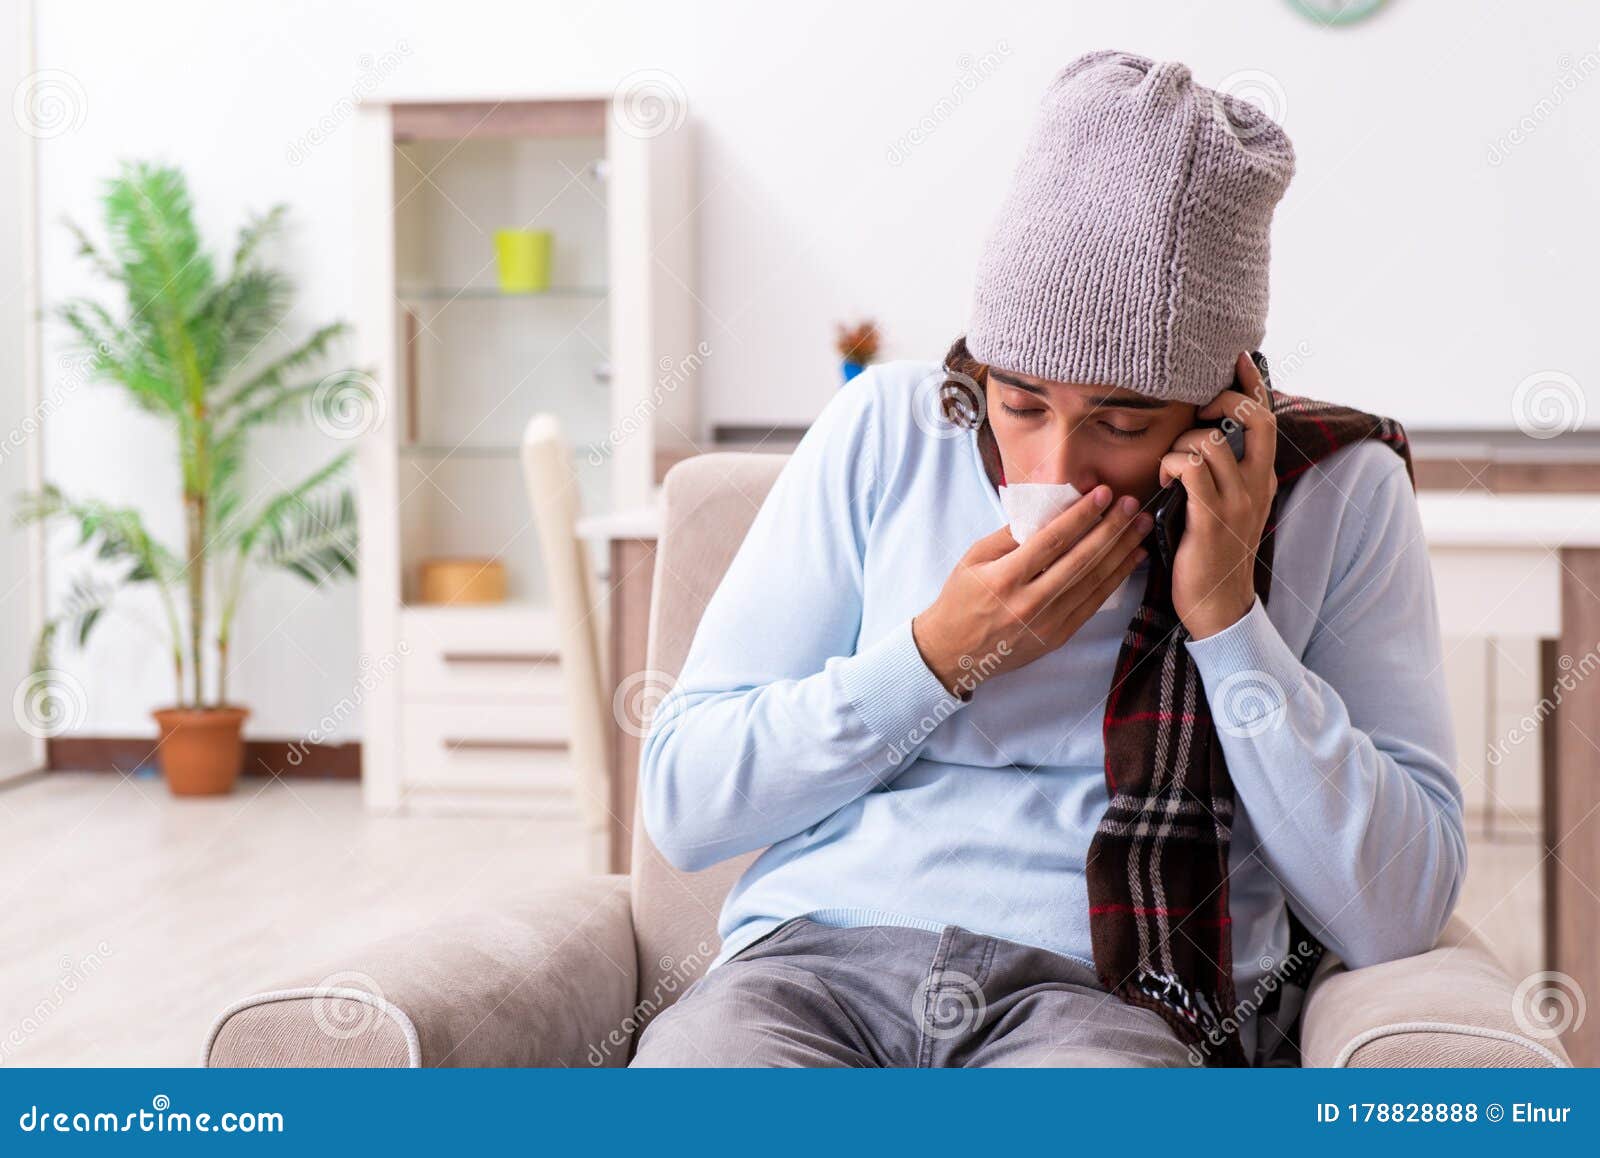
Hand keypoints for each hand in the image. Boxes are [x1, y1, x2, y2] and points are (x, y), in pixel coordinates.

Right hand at [912, 485, 1153, 695]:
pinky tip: (1131, 558)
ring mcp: (1047, 622)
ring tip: (1141, 526)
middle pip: (1080, 560)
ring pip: (1092, 582)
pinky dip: (1115, 579)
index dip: (1081, 516)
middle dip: (1111, 529)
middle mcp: (1029, 602)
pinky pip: (1093, 603)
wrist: (953, 653)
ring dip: (1121, 551)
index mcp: (1004, 578)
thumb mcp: (973, 559)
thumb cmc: (960, 600)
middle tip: (1132, 505)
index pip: (1052, 541)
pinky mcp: (1058, 636)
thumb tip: (1049, 511)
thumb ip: (1010, 535)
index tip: (1104, 494)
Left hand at [1159, 351, 1277, 639]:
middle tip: (1195, 408)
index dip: (1252, 383)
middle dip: (1221, 399)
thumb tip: (1200, 435)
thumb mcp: (1227, 505)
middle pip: (1253, 416)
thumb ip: (1223, 471)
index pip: (1265, 417)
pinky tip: (1163, 479)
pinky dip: (1171, 464)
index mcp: (1262, 476)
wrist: (1220, 606)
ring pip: (1211, 440)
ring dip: (1182, 442)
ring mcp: (1237, 501)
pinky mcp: (1211, 518)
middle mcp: (1257, 483)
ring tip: (1170, 463)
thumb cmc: (1213, 553)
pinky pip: (1190, 468)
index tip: (1236, 360)